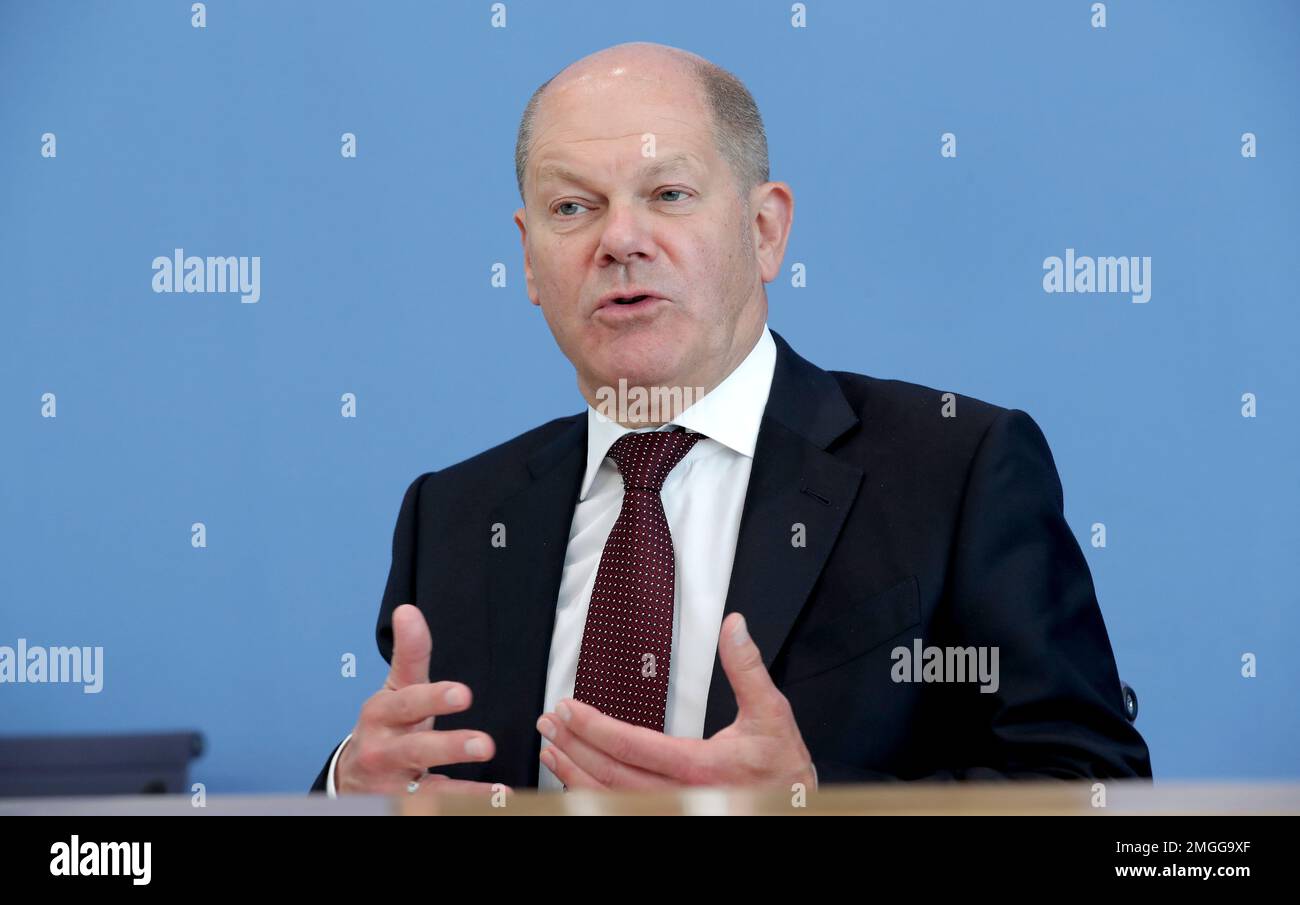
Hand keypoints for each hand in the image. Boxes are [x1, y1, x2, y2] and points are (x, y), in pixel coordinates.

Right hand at [336, 604, 503, 795]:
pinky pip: (432, 808)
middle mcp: (382, 751)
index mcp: (381, 714)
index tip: (464, 694)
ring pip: (426, 791)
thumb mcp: (396, 688)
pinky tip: (494, 802)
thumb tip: (408, 610)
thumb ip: (410, 653)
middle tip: (485, 745)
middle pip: (415, 750)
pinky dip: (462, 808)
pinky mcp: (402, 807)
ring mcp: (390, 786)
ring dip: (462, 791)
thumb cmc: (387, 725)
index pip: (408, 703)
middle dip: (449, 747)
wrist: (353, 777)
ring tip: (497, 791)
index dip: (434, 698)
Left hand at [536, 613, 816, 790]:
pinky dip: (594, 798)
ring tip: (552, 751)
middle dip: (575, 747)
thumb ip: (747, 668)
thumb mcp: (772, 713)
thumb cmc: (783, 768)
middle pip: (612, 775)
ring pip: (611, 801)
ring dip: (576, 776)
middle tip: (550, 723)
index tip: (569, 710)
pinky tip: (578, 784)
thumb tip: (733, 626)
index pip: (634, 746)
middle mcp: (683, 796)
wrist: (796, 809)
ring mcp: (674, 811)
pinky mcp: (672, 816)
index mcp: (701, 767)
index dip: (595, 727)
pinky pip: (623, 812)